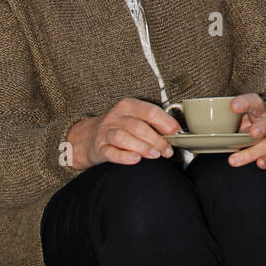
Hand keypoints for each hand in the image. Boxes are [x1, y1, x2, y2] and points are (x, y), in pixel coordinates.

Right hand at [66, 99, 182, 169]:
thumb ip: (152, 122)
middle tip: (167, 150)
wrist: (87, 136)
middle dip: (157, 140)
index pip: (150, 111)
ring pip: (124, 138)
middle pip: (139, 126)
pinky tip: (135, 159)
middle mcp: (116, 117)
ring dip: (142, 147)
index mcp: (128, 105)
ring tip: (155, 155)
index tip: (177, 134)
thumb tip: (175, 132)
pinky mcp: (99, 148)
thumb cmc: (118, 127)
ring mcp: (105, 132)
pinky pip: (111, 152)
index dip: (166, 123)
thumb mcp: (133, 117)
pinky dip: (124, 156)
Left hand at [226, 94, 265, 169]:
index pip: (255, 102)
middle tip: (252, 133)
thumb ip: (232, 122)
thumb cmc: (257, 124)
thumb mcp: (246, 118)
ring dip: (253, 152)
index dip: (245, 102)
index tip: (233, 106)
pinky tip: (260, 163)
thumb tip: (205, 130)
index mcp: (261, 110)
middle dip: (262, 127)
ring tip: (235, 160)